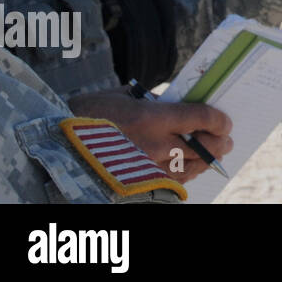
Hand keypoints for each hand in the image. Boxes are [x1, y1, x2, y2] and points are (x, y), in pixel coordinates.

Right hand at [65, 90, 231, 184]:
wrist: (53, 145)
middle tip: (228, 141)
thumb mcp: (119, 96)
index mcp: (151, 118)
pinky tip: (190, 169)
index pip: (199, 118)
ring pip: (189, 168)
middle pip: (202, 147)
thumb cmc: (85, 115)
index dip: (218, 120)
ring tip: (214, 156)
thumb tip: (171, 101)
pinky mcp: (137, 184)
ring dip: (206, 161)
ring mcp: (146, 168)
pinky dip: (185, 175)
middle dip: (219, 144)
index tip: (226, 121)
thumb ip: (148, 99)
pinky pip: (170, 182)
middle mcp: (154, 145)